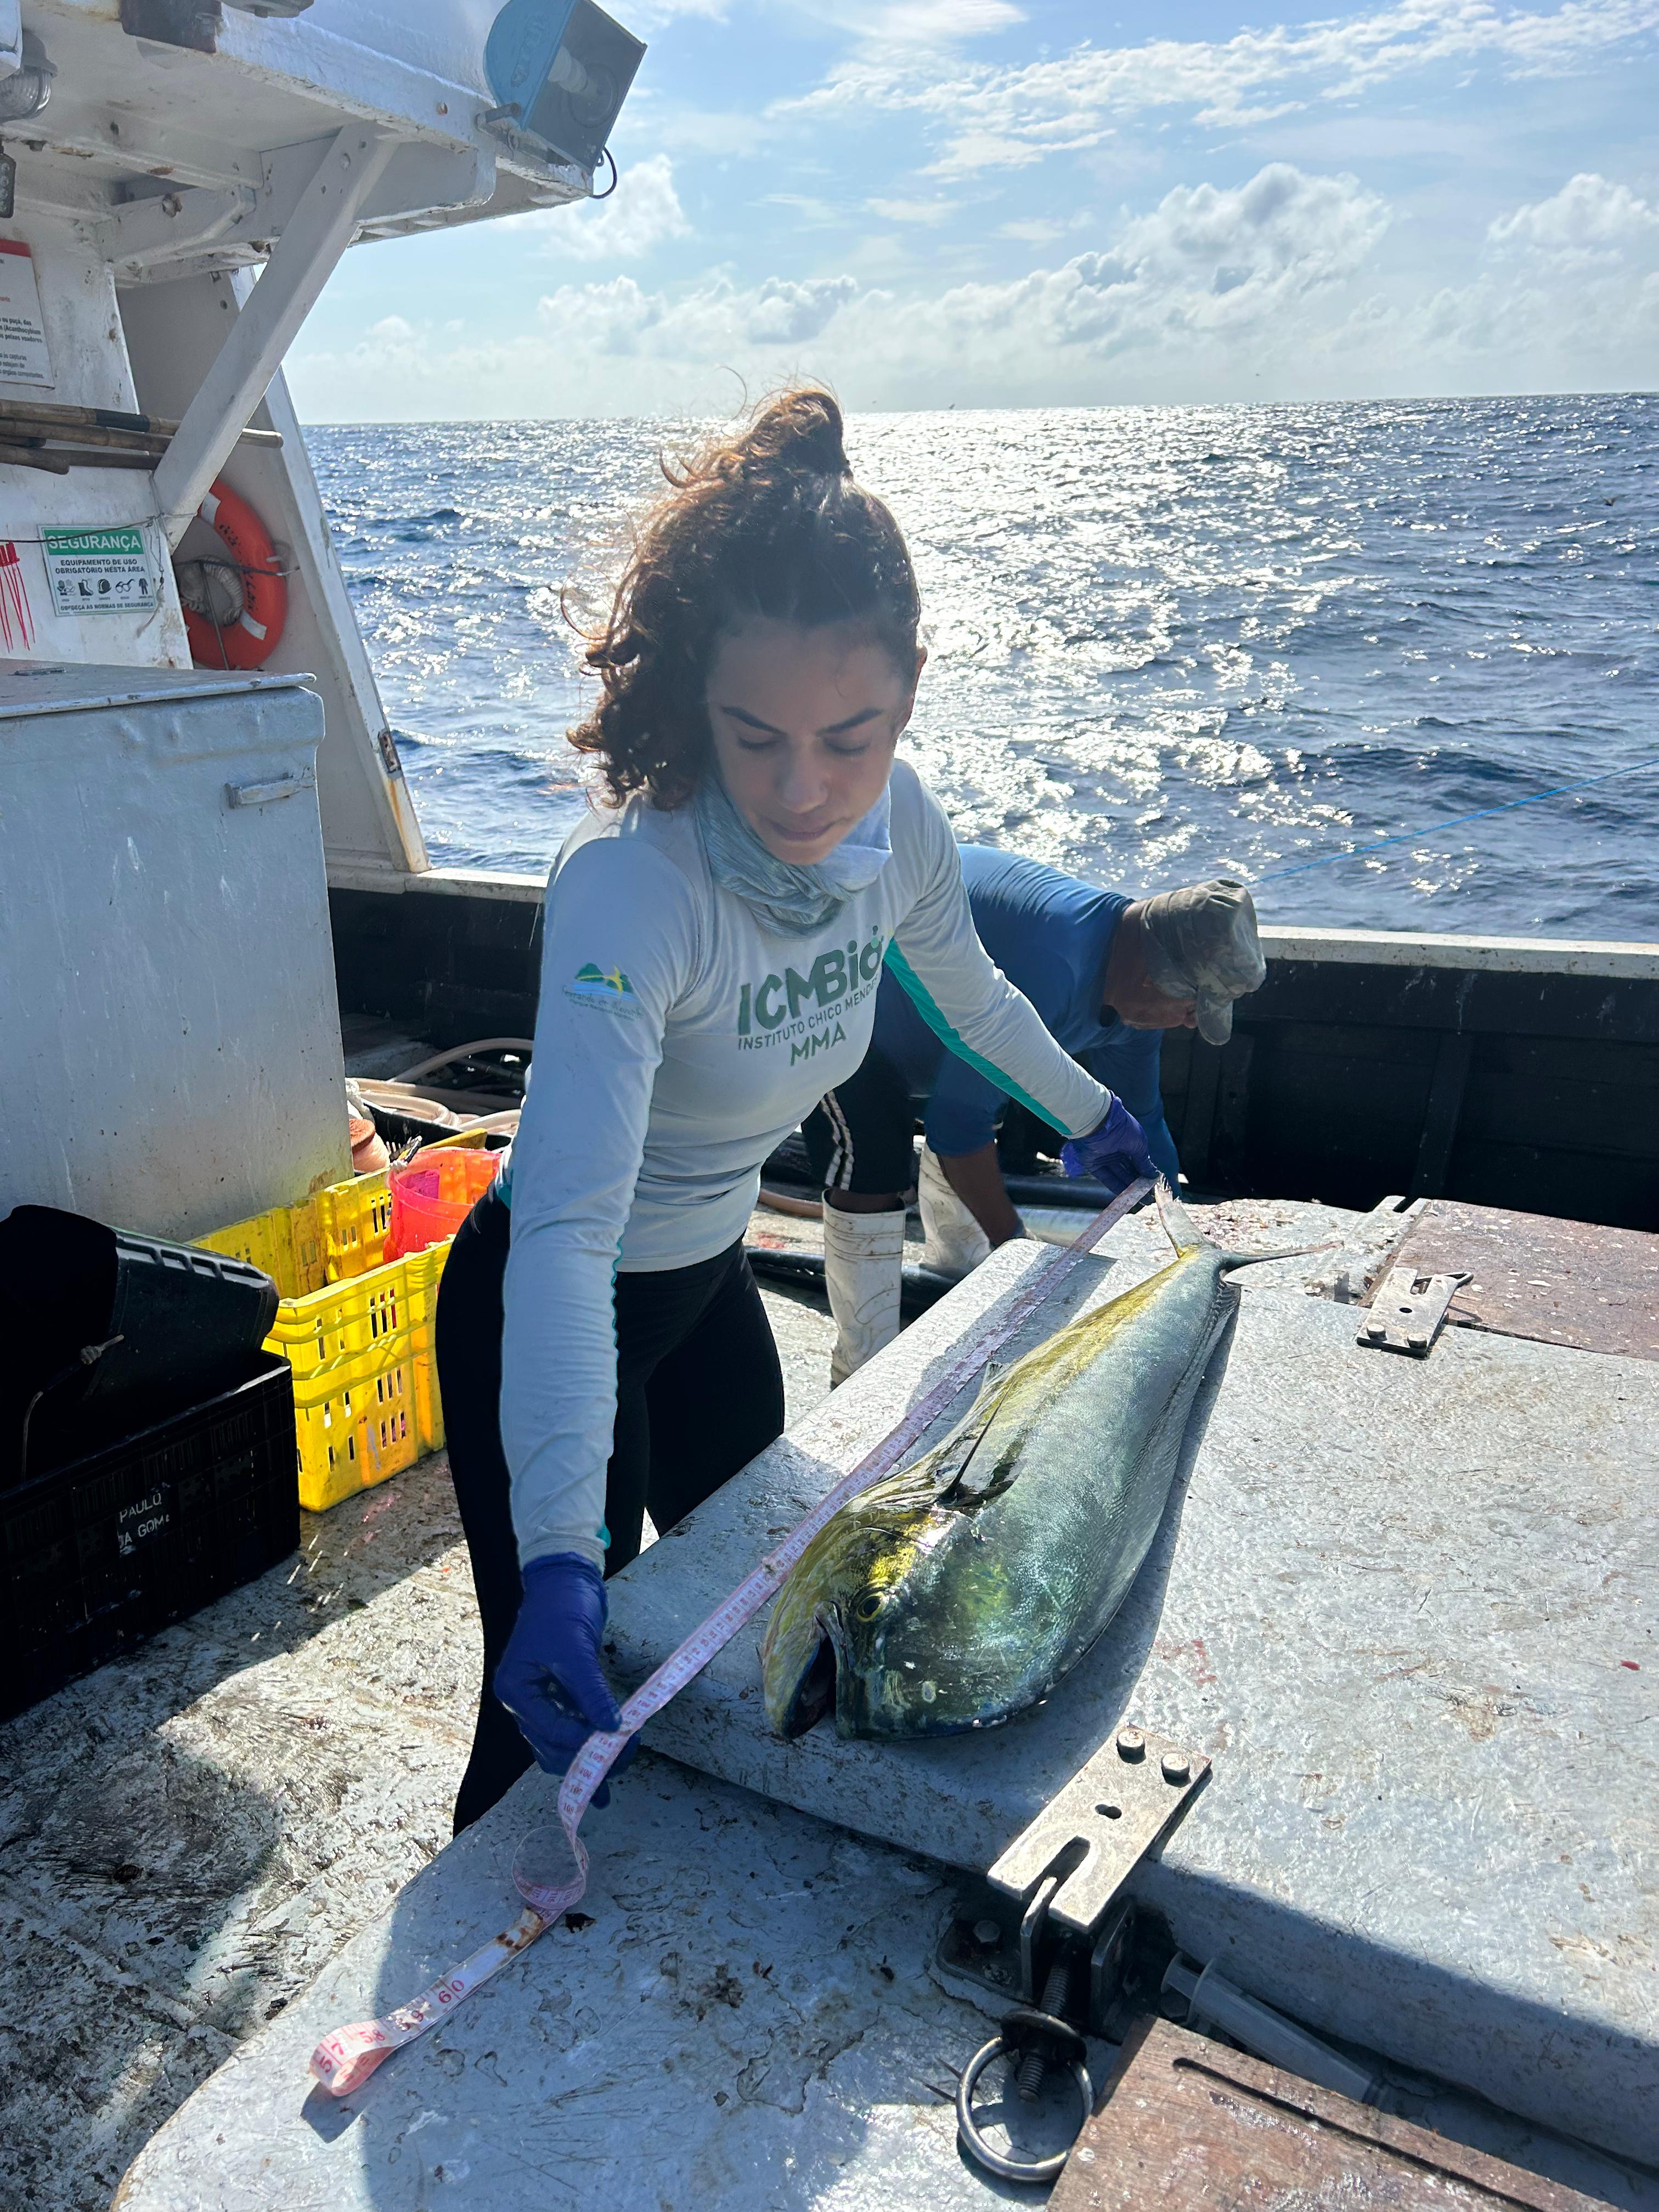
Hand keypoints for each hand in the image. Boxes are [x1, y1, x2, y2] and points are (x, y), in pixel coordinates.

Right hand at [495, 1553, 635, 1806]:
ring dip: (590, 1754)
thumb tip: (612, 1728)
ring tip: (624, 1755)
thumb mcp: (575, 1650)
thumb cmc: (561, 1606)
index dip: (585, 1741)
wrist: (566, 1578)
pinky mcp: (560, 1696)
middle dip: (588, 1756)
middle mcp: (523, 1701)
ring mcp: (541, 1701)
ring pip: (561, 1745)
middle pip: (552, 1748)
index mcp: (515, 1690)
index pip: (550, 1730)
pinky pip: (572, 1729)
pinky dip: (589, 1741)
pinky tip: (611, 1755)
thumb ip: (592, 1692)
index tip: (620, 1742)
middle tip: (626, 1753)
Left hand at [1059, 1095, 1156, 1194]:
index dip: (1145, 1173)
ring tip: (1140, 1199)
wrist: (1099, 1123)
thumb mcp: (1139, 1145)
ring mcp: (1105, 1157)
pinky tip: (1126, 1195)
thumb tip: (1153, 1175)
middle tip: (1148, 1197)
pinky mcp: (1093, 1164)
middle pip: (1129, 1170)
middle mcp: (1117, 1150)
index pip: (1138, 1160)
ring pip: (1119, 1175)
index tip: (1152, 1186)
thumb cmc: (1123, 1129)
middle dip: (1138, 1184)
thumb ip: (1144, 1162)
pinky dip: (1116, 1187)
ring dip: (1129, 1188)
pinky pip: (1107, 1178)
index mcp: (1129, 1141)